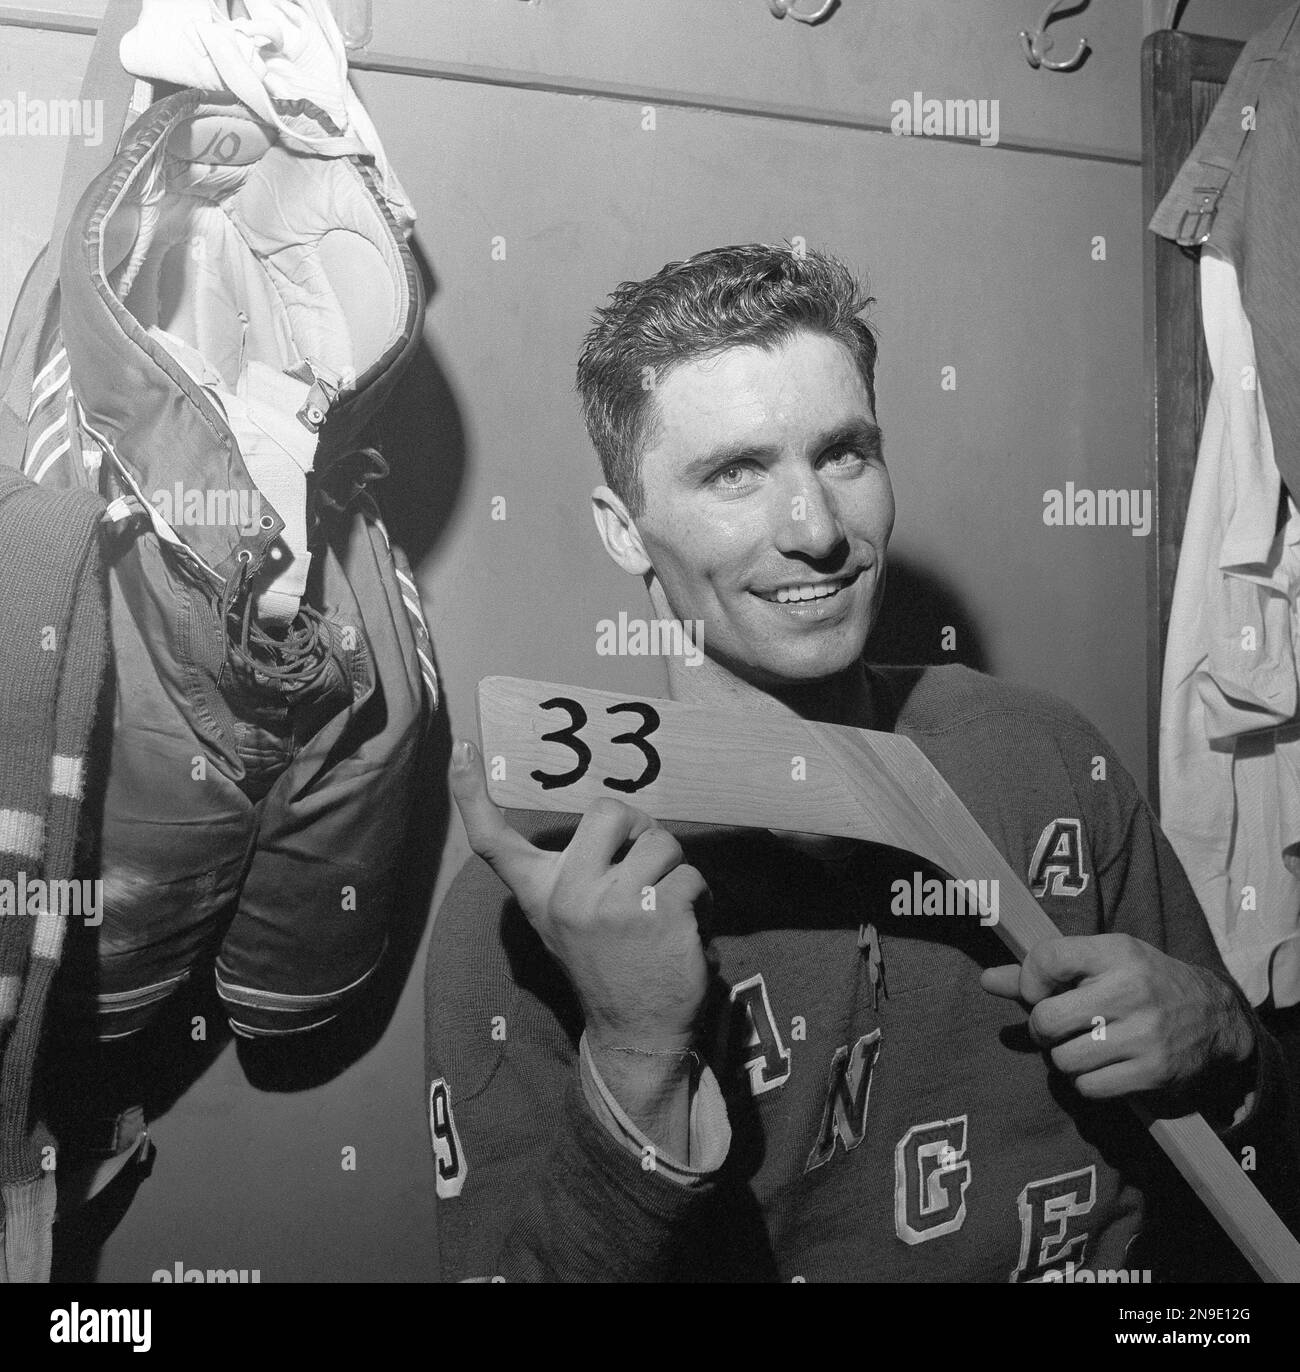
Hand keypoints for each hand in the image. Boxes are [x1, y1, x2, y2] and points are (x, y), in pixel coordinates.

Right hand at [448, 740, 710, 1053]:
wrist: (633, 1031)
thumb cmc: (602, 963)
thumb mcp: (564, 919)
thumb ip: (569, 872)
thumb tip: (603, 813)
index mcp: (540, 891)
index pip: (493, 839)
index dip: (470, 793)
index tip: (459, 748)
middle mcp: (568, 893)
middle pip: (609, 810)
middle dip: (639, 830)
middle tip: (643, 863)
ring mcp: (613, 902)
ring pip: (662, 841)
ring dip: (674, 869)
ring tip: (663, 904)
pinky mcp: (657, 914)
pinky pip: (691, 875)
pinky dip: (699, 898)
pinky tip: (686, 927)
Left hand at [981, 934, 1255, 1106]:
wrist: (1215, 1017)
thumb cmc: (1142, 982)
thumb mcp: (1100, 961)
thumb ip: (1042, 970)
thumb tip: (986, 981)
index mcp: (1116, 952)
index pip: (1046, 960)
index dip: (1029, 980)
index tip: (1041, 990)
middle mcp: (1131, 990)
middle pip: (1046, 1020)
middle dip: (1043, 1027)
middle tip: (1061, 1026)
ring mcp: (1145, 1034)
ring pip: (1063, 1059)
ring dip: (1065, 1057)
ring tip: (1085, 1044)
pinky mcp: (1154, 1073)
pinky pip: (1088, 1087)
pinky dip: (1087, 1081)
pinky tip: (1104, 1066)